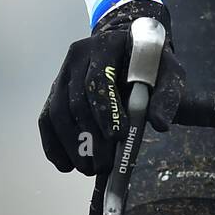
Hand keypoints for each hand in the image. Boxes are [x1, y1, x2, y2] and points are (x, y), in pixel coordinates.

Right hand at [38, 0, 185, 174]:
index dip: (105, 109)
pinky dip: (54, 145)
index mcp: (107, 45)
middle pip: (76, 100)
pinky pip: (46, 120)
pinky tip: (67, 165)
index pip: (99, 78)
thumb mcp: (168, 73)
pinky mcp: (54, 92)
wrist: (128, 51)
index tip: (118, 136)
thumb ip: (167, 95)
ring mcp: (63, 74)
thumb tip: (159, 124)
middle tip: (104, 165)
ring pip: (57, 112)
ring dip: (71, 145)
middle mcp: (78, 56)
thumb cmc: (149, 64)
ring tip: (90, 169)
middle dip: (90, 136)